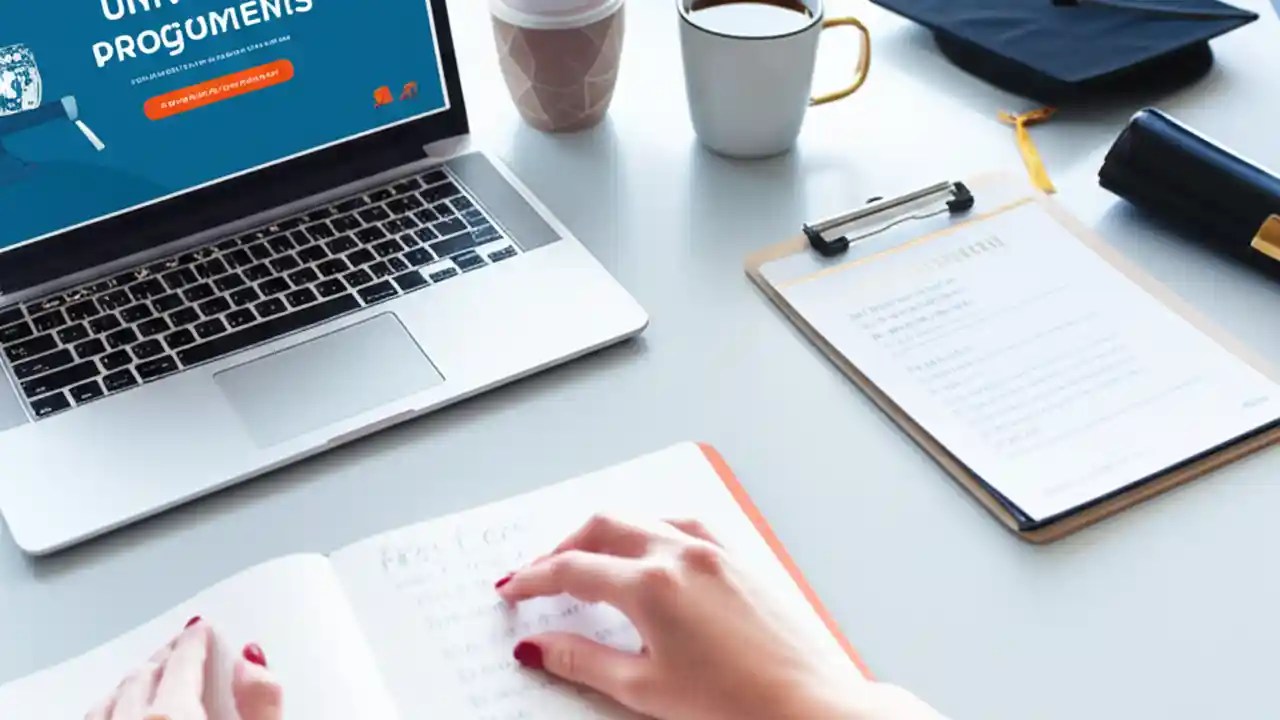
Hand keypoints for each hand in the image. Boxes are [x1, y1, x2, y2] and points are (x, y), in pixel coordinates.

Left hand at [86, 619, 282, 719]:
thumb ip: (262, 703)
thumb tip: (254, 660)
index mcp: (172, 714)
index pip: (184, 662)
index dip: (196, 642)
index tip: (201, 630)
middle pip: (145, 675)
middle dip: (166, 657)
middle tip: (181, 647)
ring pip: (110, 699)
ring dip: (133, 682)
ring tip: (150, 673)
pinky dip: (108, 708)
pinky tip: (116, 710)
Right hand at [496, 515, 942, 719]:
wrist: (809, 705)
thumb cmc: (736, 703)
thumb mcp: (644, 688)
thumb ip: (583, 660)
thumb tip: (538, 647)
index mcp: (652, 585)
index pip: (573, 569)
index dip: (534, 578)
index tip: (514, 589)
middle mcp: (681, 553)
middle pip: (602, 527)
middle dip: (562, 546)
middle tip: (539, 575)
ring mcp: (714, 550)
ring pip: (642, 518)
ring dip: (606, 533)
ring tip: (586, 560)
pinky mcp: (739, 557)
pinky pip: (683, 524)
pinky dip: (651, 529)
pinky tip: (647, 548)